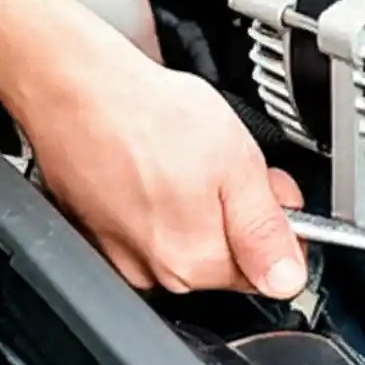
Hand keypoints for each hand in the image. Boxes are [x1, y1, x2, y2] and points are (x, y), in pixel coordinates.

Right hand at [14, 44, 307, 298]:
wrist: (77, 86)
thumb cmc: (149, 115)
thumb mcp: (237, 165)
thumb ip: (265, 229)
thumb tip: (287, 278)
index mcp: (192, 262)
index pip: (262, 272)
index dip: (278, 227)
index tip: (274, 192)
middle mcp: (150, 270)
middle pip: (220, 257)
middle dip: (236, 212)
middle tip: (229, 162)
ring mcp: (117, 251)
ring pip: (182, 238)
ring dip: (196, 204)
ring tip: (186, 153)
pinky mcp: (93, 228)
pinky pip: (143, 224)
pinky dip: (156, 198)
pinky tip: (154, 160)